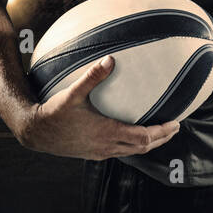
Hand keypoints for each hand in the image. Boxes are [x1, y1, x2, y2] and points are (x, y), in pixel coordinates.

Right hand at [15, 55, 181, 160]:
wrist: (35, 132)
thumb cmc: (54, 112)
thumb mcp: (74, 93)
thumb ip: (93, 76)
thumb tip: (111, 58)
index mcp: (106, 132)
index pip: (143, 137)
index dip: (162, 131)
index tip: (176, 123)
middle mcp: (106, 146)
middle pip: (142, 147)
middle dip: (161, 138)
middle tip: (175, 127)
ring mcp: (100, 152)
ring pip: (132, 152)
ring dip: (149, 143)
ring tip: (161, 132)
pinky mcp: (93, 154)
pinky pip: (120, 152)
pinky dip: (133, 145)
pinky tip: (134, 135)